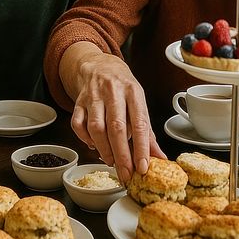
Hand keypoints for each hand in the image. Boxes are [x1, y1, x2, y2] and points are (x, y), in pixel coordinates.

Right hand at [68, 52, 165, 183]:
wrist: (99, 66)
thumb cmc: (123, 89)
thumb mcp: (139, 104)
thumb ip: (148, 133)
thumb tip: (160, 158)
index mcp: (133, 92)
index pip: (139, 123)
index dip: (141, 147)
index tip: (142, 166)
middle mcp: (113, 92)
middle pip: (117, 127)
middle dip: (122, 154)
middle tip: (126, 173)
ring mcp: (94, 96)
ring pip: (96, 127)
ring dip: (104, 149)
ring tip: (111, 161)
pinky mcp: (78, 101)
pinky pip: (78, 124)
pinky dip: (85, 139)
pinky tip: (94, 146)